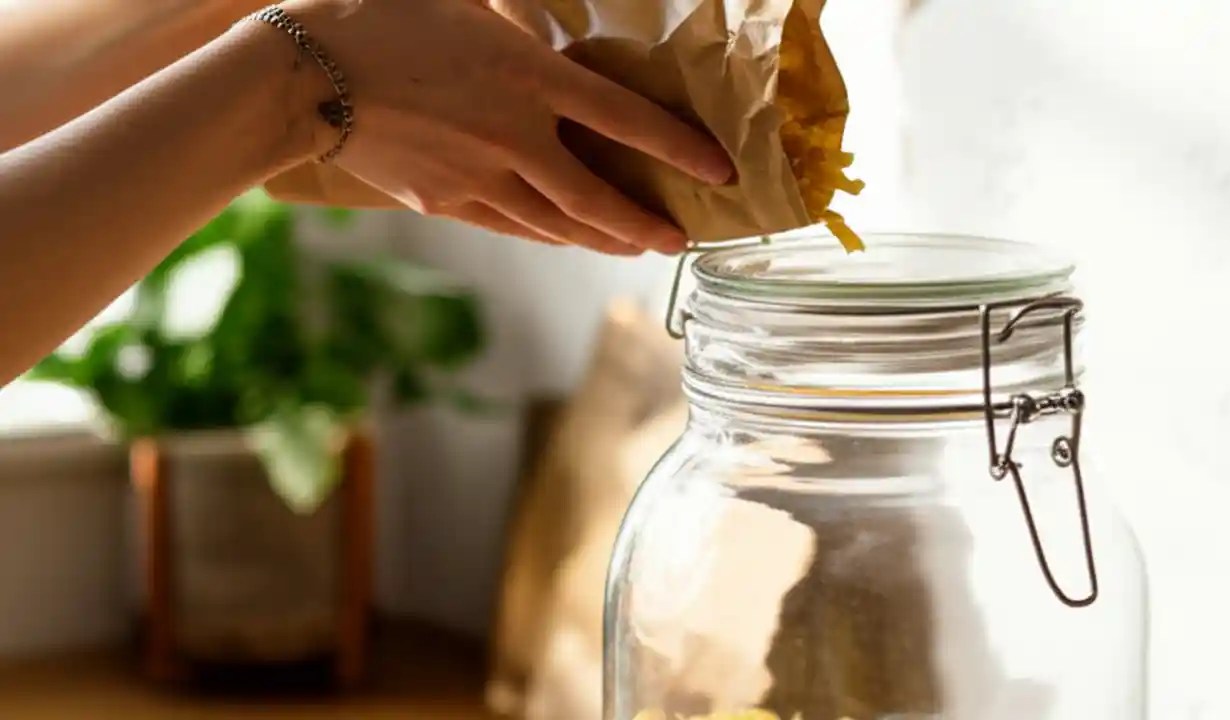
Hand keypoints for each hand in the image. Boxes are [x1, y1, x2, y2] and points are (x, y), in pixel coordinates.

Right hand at [281, 0, 733, 254]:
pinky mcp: (444, 200)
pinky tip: (561, 240)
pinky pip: (509, 225)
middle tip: (679, 241)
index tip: (719, 172)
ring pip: (556, 221)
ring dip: (600, 237)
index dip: (679, 148)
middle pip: (598, 195)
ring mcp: (480, 176)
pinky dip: (543, 234)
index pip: (626, 120)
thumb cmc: (379, 13)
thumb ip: (520, 18)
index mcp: (529, 76)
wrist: (301, 72)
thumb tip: (549, 29)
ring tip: (632, 248)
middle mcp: (516, 136)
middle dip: (644, 222)